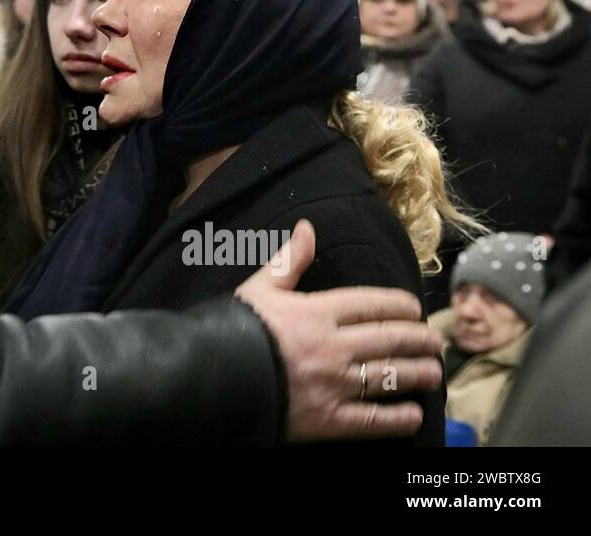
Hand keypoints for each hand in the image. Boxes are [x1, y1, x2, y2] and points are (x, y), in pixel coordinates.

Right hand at [235, 219, 443, 442]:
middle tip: (434, 341)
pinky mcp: (330, 420)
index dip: (398, 305)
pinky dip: (399, 418)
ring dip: (418, 374)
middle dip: (418, 339)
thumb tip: (308, 228)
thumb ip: (290, 261)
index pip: (371, 304)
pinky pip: (374, 420)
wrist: (213, 377)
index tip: (413, 308)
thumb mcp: (260, 288)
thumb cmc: (235, 329)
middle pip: (390, 339)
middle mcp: (334, 347)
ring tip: (433, 373)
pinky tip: (413, 414)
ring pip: (390, 377)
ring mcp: (335, 385)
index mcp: (318, 312)